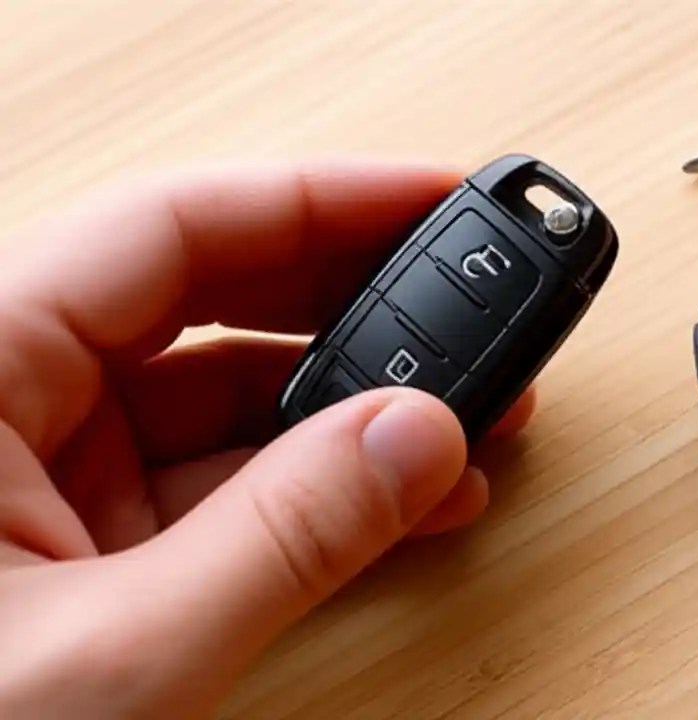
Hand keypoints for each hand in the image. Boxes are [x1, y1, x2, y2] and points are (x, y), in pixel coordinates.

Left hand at [0, 161, 534, 718]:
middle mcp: (8, 403)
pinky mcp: (88, 549)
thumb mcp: (117, 658)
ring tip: (470, 415)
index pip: (171, 232)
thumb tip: (421, 436)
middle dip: (356, 305)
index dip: (317, 201)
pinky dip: (322, 487)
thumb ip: (287, 536)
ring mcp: (50, 480)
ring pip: (230, 398)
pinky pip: (227, 485)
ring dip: (356, 407)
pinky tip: (410, 493)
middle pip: (212, 298)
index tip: (432, 200)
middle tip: (471, 306)